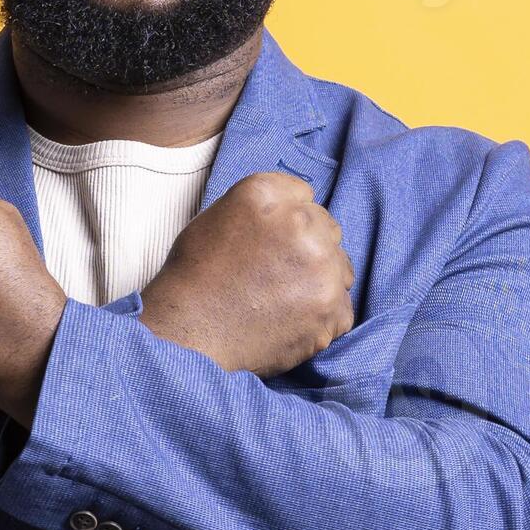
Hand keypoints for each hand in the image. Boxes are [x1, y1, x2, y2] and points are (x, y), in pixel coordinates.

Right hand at [138, 171, 353, 374]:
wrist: (187, 334)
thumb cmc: (195, 279)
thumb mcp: (219, 217)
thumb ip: (266, 206)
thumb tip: (302, 209)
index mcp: (265, 195)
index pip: (303, 196)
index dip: (287, 223)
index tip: (271, 244)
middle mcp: (299, 223)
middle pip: (327, 229)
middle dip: (308, 250)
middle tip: (274, 277)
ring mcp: (321, 266)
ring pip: (341, 268)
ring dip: (320, 282)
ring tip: (282, 302)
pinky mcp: (331, 308)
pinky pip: (342, 308)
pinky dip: (322, 319)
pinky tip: (290, 323)